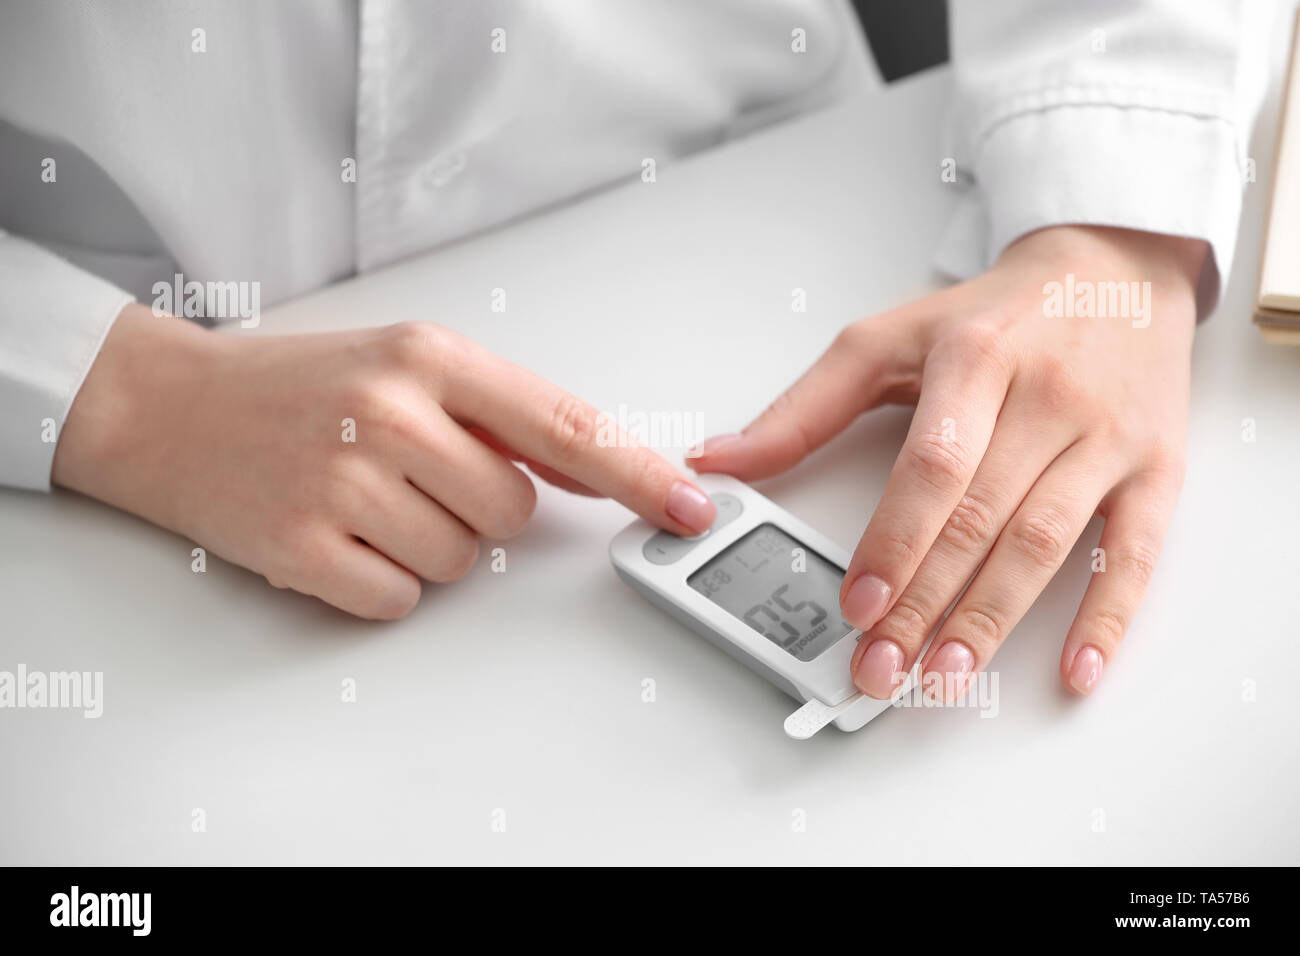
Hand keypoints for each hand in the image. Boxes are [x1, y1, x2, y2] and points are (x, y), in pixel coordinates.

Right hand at [53, 306, 715, 617]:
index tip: (688, 507)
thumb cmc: (298, 385)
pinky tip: (336, 533)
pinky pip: (400, 598)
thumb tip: (590, 467)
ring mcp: (343, 483)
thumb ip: (496, 410)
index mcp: (429, 357)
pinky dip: (379, 580)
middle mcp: (391, 414)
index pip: (565, 424)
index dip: (637, 473)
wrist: (166, 406)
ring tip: (363, 497)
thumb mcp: (402, 362)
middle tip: (409, 474)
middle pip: (513, 511)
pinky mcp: (302, 548)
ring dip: (426, 543)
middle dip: (477, 506)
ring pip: (461, 560)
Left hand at [690, 226, 1205, 699]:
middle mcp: (1047, 396)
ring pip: (1046, 544)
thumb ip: (804, 407)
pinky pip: (1135, 552)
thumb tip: (717, 460)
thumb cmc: (995, 316)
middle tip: (881, 666)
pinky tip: (1074, 669)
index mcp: (976, 359)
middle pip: (980, 518)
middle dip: (924, 604)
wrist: (1113, 272)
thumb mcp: (889, 341)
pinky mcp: (1155, 468)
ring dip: (992, 620)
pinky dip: (1107, 617)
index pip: (932, 465)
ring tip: (944, 674)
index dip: (894, 541)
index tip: (857, 604)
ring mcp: (1107, 436)